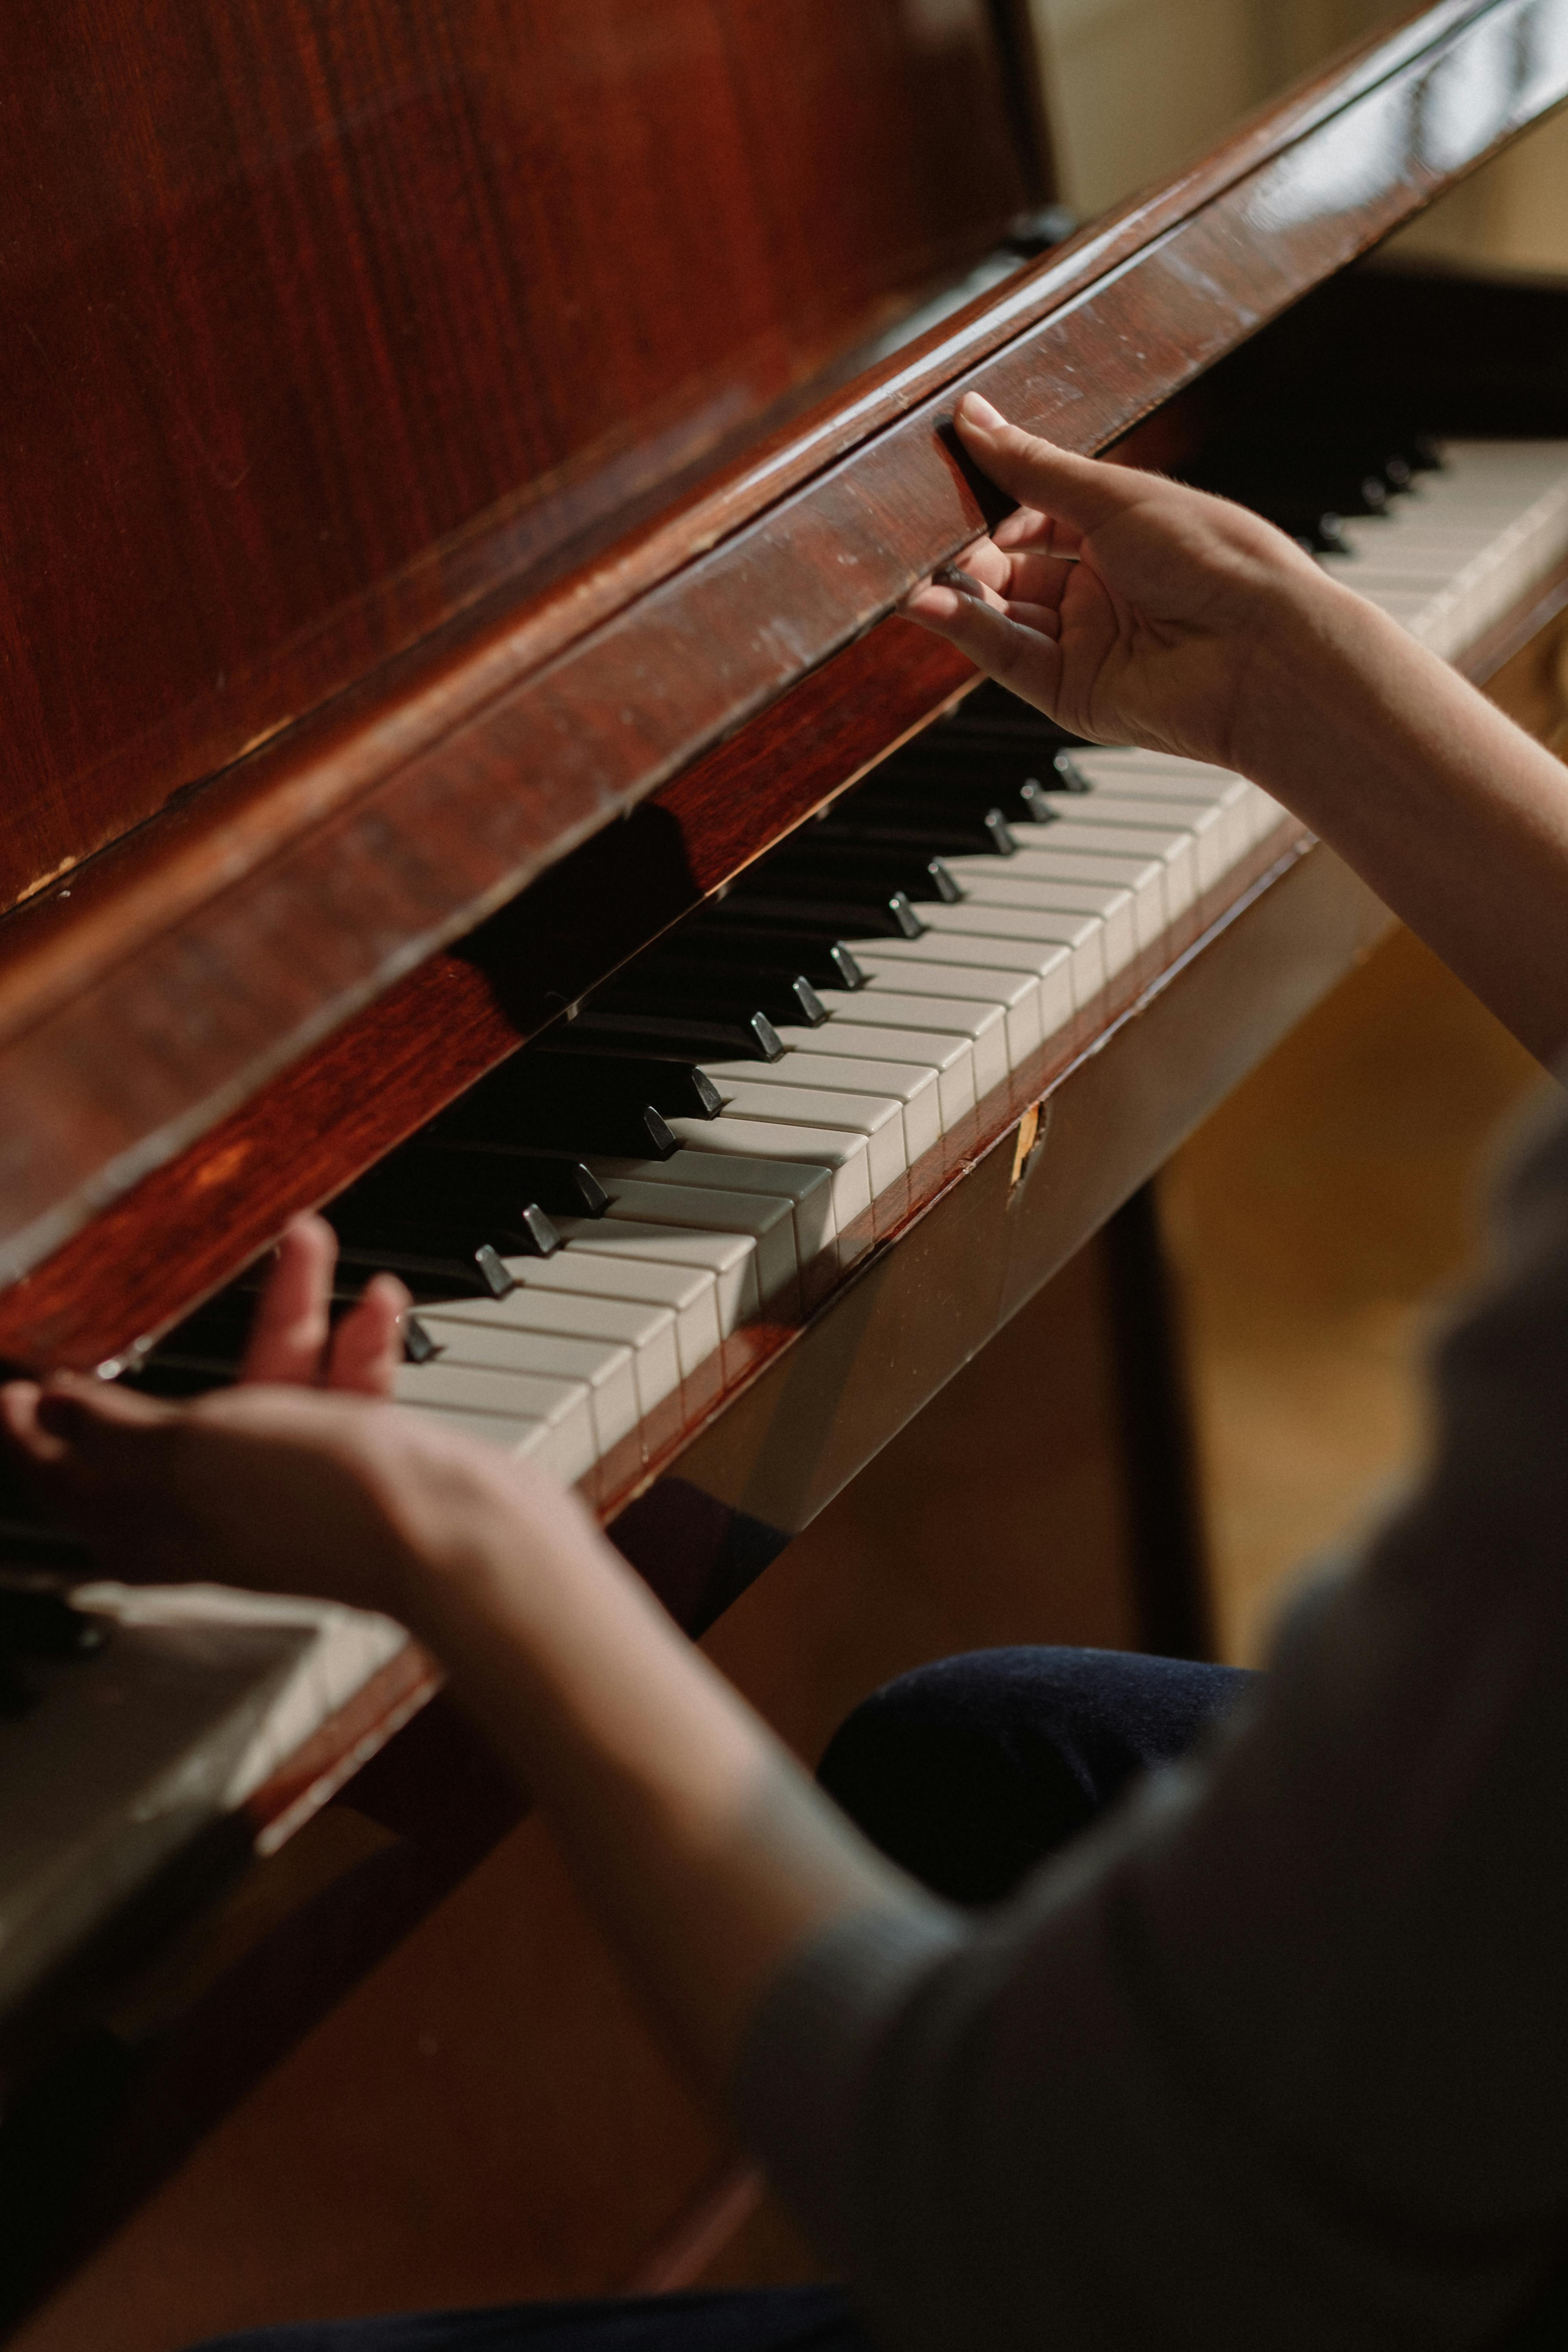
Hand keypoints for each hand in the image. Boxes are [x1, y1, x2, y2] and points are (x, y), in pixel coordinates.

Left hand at [0, 1212, 551, 1615]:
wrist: (458, 1534)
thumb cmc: (325, 1504)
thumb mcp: (188, 1451)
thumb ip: (112, 1431)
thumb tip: (43, 1412)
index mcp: (161, 1525)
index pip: (76, 1479)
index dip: (39, 1432)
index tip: (17, 1388)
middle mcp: (225, 1511)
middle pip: (173, 1423)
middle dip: (171, 1344)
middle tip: (137, 1295)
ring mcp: (298, 1488)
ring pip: (273, 1388)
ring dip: (292, 1314)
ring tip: (307, 1239)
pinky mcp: (364, 1467)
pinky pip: (346, 1393)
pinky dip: (357, 1346)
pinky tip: (376, 1303)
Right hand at [904, 391, 1330, 772]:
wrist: (1263, 650)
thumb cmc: (1216, 558)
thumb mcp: (1114, 495)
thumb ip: (1033, 466)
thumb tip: (971, 416)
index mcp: (1123, 532)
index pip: (1037, 512)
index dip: (993, 497)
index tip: (945, 477)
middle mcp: (1103, 589)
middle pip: (1012, 567)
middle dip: (968, 548)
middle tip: (924, 531)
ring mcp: (1086, 643)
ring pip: (1001, 614)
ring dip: (957, 592)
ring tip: (913, 570)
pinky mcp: (1072, 695)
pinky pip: (1007, 657)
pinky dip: (966, 630)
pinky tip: (929, 604)